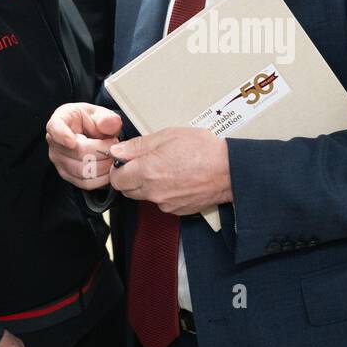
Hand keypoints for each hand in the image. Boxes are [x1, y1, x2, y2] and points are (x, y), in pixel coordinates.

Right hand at [46, 102, 122, 190]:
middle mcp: (55, 143)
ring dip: (104, 166)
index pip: (55, 128)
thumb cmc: (92, 121)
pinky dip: (102, 178)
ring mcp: (60, 162)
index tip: (72, 142)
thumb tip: (110, 123)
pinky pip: (86, 183)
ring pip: (83, 172)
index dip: (62, 135)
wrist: (91, 134)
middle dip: (103, 151)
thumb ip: (107, 117)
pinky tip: (109, 168)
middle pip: (78, 153)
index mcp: (60, 120)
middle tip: (115, 145)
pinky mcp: (68, 176)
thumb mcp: (100, 113)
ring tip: (113, 156)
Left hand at [108, 127, 231, 215]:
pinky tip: (178, 179)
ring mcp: (165, 204)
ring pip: (145, 196)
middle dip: (131, 177)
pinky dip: (164, 193)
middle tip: (147, 162)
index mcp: (147, 172)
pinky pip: (162, 202)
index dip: (119, 168)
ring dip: (148, 185)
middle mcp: (153, 192)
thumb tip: (117, 150)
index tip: (127, 160)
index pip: (116, 179)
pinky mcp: (177, 210)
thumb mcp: (168, 136)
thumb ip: (138, 145)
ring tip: (167, 169)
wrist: (229, 171)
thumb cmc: (202, 150)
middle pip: (128, 190)